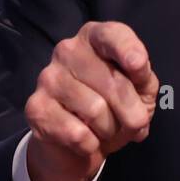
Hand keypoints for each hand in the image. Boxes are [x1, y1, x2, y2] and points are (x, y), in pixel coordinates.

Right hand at [24, 21, 158, 180]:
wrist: (79, 144)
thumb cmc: (115, 108)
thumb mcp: (140, 90)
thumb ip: (143, 76)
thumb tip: (137, 68)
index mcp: (94, 38)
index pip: (111, 35)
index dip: (127, 49)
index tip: (138, 65)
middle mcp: (67, 51)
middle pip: (112, 81)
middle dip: (133, 112)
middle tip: (134, 123)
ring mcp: (48, 78)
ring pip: (96, 110)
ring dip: (110, 130)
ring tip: (105, 129)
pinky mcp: (36, 108)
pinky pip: (77, 134)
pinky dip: (91, 145)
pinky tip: (86, 138)